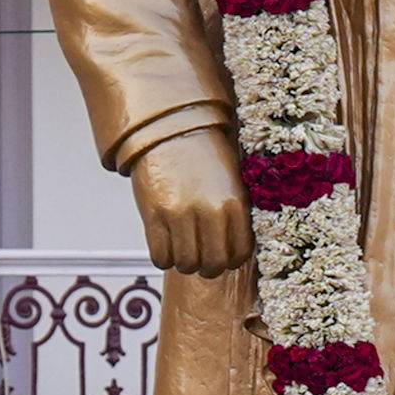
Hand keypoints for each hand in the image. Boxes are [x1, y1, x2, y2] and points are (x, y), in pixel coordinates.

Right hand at [129, 125, 249, 276]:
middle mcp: (210, 211)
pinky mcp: (154, 214)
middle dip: (208, 267)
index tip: (223, 255)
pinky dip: (163, 258)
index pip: (240, 253)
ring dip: (184, 264)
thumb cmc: (204, 155)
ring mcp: (180, 214)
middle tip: (202, 258)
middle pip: (214, 265)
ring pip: (186, 264)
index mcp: (235, 202)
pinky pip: (160, 257)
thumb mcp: (232, 180)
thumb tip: (236, 251)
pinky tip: (165, 244)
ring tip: (182, 249)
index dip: (232, 259)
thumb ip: (236, 213)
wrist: (168, 128)